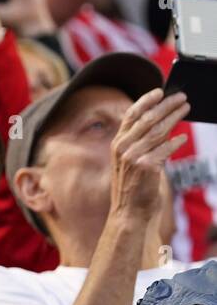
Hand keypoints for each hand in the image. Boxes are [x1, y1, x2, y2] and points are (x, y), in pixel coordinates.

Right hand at [110, 89, 189, 221]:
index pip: (131, 115)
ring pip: (157, 130)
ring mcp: (133, 157)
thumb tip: (164, 126)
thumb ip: (143, 144)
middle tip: (181, 97)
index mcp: (118, 143)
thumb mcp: (133, 161)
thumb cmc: (135, 187)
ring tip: (186, 109)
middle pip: (147, 118)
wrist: (130, 213)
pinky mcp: (146, 167)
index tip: (160, 91)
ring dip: (174, 117)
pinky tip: (183, 138)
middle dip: (166, 105)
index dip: (146, 101)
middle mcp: (123, 147)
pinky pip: (164, 149)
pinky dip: (175, 142)